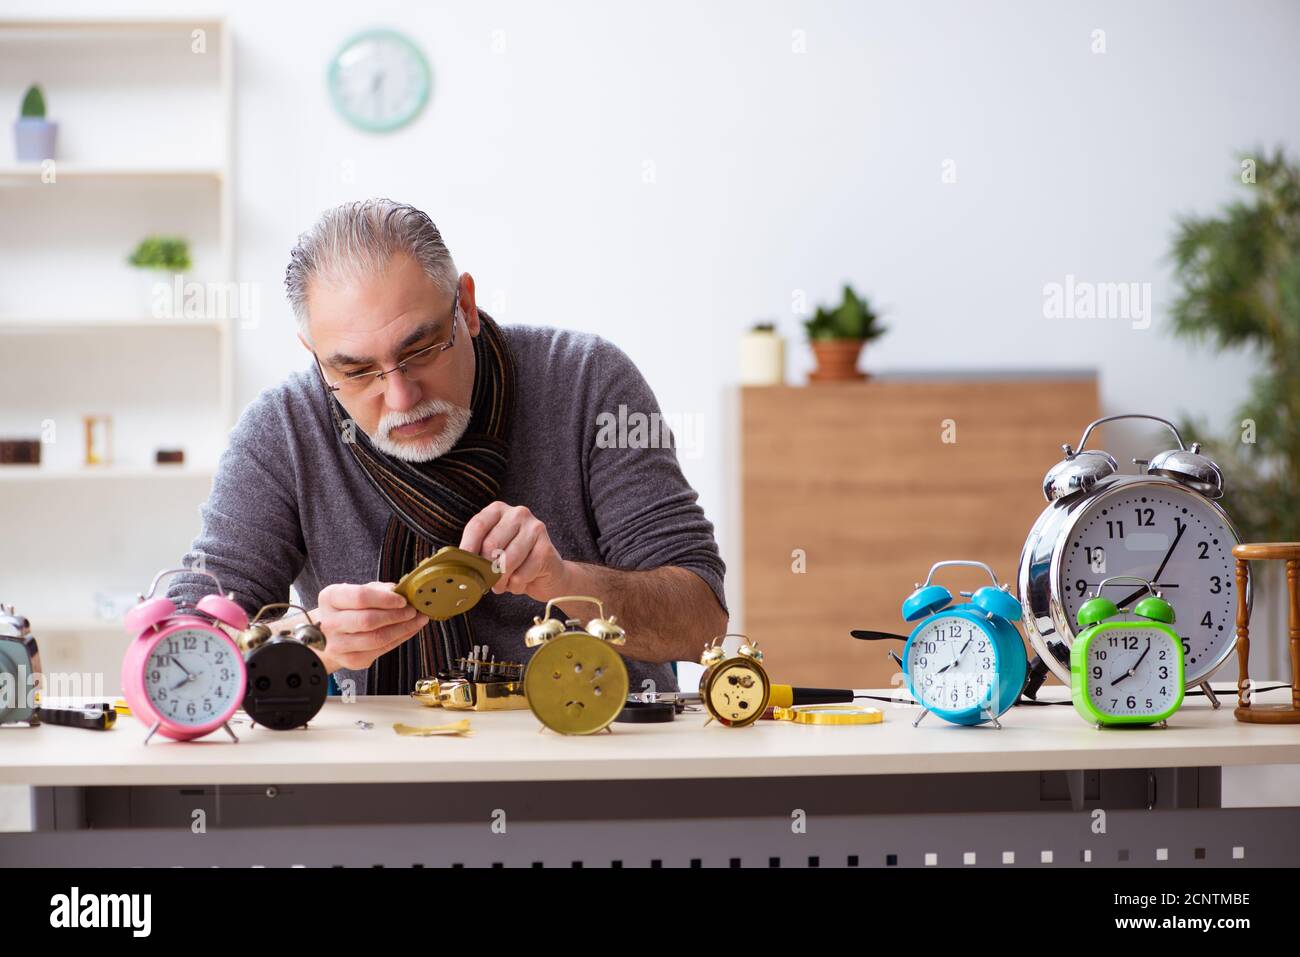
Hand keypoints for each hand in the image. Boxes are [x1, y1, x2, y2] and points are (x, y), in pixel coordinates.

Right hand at [304, 581, 428, 673]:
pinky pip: (381, 650)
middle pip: (368, 620)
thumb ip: (380, 590)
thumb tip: (404, 592)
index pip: (360, 597)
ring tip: (417, 620)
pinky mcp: (350, 660)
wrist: (332, 633)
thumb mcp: (360, 590)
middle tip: (413, 610)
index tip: (403, 600)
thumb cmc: (349, 607)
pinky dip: (400, 639)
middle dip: (397, 615)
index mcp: (330, 598)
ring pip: (376, 639)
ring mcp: (338, 645)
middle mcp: (329, 623)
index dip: (385, 599)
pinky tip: (409, 630)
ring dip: (402, 629)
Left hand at [459, 501, 567, 601]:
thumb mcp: (492, 552)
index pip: (477, 526)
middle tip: (487, 582)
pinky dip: (516, 585)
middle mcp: (518, 514)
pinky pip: (521, 574)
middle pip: (491, 544)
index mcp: (499, 510)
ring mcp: (535, 529)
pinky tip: (521, 582)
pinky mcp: (546, 548)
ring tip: (503, 585)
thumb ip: (477, 553)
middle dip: (486, 569)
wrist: (548, 574)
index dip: (467, 548)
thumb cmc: (514, 562)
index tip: (462, 566)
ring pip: (506, 561)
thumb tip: (459, 567)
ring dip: (501, 581)